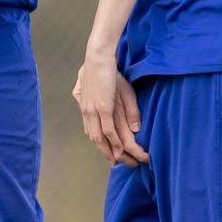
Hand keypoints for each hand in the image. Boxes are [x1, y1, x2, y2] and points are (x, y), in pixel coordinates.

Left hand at [73, 51, 147, 165]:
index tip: (113, 158)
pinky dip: (114, 141)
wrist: (98, 56)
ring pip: (102, 139)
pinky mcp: (102, 107)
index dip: (103, 147)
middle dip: (110, 154)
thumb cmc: (103, 69)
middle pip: (98, 141)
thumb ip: (121, 108)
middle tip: (122, 165)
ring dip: (114, 152)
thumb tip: (133, 127)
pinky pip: (108, 129)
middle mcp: (89, 113)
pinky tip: (121, 150)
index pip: (94, 133)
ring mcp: (94, 111)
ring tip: (126, 162)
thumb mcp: (111, 90)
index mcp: (88, 109)